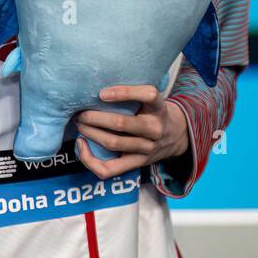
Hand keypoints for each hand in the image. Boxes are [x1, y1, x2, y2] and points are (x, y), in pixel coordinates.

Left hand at [75, 85, 189, 179]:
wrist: (178, 136)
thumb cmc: (152, 112)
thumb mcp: (151, 99)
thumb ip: (133, 93)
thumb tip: (95, 88)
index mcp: (159, 108)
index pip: (149, 95)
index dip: (125, 93)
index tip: (102, 93)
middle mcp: (155, 129)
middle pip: (120, 123)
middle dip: (93, 117)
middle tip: (79, 111)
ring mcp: (147, 149)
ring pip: (113, 143)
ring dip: (90, 132)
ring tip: (79, 124)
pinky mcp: (138, 163)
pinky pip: (110, 169)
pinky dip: (90, 159)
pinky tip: (82, 144)